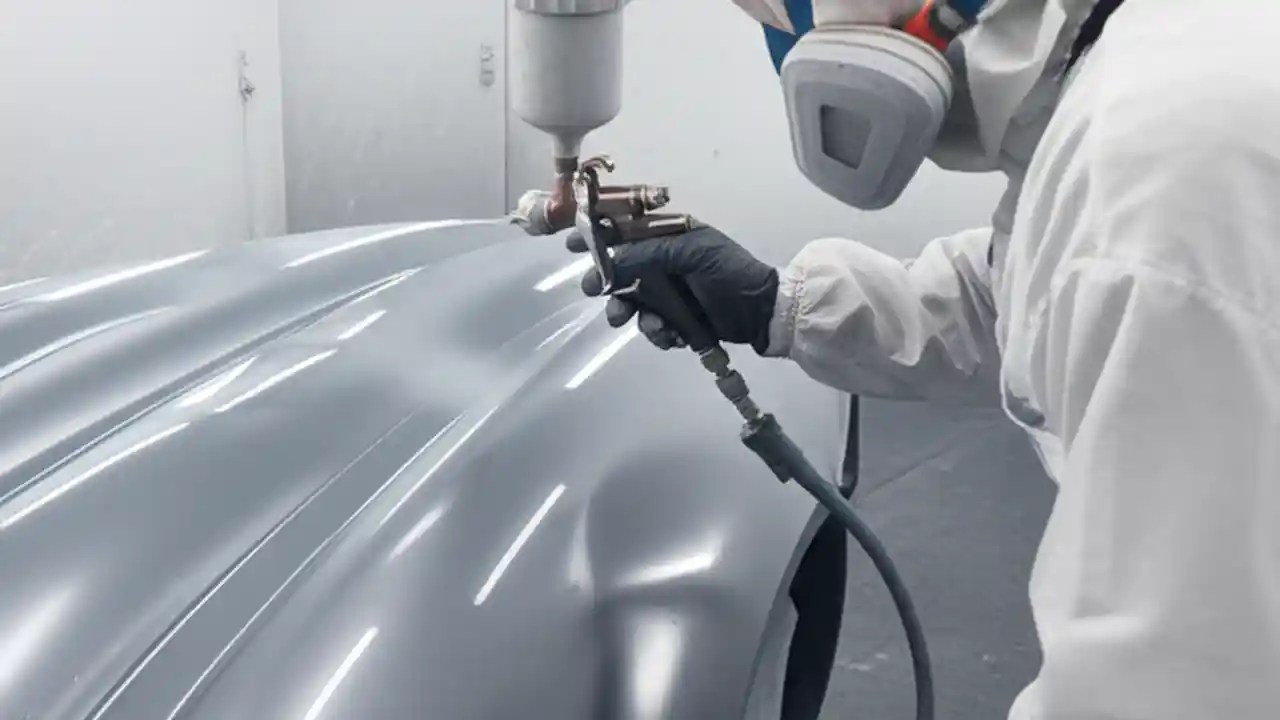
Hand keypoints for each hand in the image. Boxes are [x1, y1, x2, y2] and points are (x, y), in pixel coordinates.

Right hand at [567, 224, 778, 353]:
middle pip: (622, 269)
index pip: (626, 230)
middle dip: (607, 282)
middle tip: (594, 291)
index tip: (573, 244)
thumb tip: (610, 265)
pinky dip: (657, 332)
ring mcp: (670, 292)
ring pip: (633, 301)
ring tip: (635, 321)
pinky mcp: (678, 319)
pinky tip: (672, 336)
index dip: (598, 235)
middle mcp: (666, 261)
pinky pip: (653, 325)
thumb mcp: (690, 255)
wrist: (762, 313)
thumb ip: (648, 256)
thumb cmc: (730, 273)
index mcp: (670, 236)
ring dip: (629, 312)